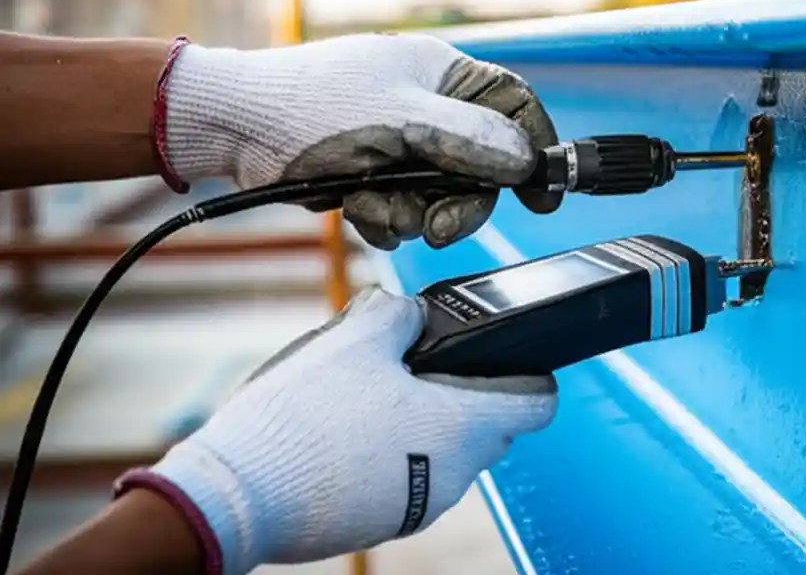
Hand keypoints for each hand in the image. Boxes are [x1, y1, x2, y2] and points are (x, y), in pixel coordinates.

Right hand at [115, 288, 556, 573]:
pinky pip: (407, 481)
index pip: (538, 404)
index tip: (509, 361)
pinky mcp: (382, 524)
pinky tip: (345, 436)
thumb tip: (410, 310)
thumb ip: (397, 315)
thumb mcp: (355, 340)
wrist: (240, 492)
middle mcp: (454, 476)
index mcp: (463, 427)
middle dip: (463, 395)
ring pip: (445, 455)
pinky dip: (391, 457)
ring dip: (422, 426)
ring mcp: (419, 506)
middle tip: (413, 368)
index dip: (529, 375)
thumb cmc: (306, 415)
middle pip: (488, 428)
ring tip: (368, 400)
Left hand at [162, 33, 561, 248]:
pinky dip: (384, 219)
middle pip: (481, 166)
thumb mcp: (401, 121)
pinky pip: (405, 210)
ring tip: (374, 206)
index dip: (534, 149)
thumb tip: (524, 157)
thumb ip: (469, 140)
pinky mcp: (373, 175)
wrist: (232, 128)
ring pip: (441, 196)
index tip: (542, 196)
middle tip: (441, 227)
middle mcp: (428, 106)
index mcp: (443, 74)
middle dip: (460, 203)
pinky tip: (356, 210)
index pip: (513, 106)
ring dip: (412, 213)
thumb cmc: (311, 107)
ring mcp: (399, 142)